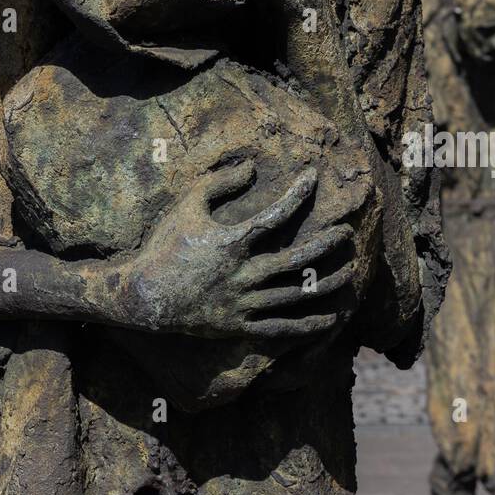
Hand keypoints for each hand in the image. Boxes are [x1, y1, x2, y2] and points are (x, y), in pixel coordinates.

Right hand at [119, 160, 354, 339]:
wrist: (144, 296)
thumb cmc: (165, 245)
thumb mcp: (187, 205)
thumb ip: (219, 183)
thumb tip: (251, 167)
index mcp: (231, 242)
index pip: (275, 214)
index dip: (297, 193)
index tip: (313, 177)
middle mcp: (241, 274)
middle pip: (295, 259)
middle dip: (325, 245)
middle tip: (346, 233)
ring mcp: (242, 302)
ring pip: (295, 295)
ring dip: (325, 283)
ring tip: (350, 272)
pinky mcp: (239, 325)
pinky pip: (281, 327)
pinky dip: (308, 324)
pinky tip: (330, 318)